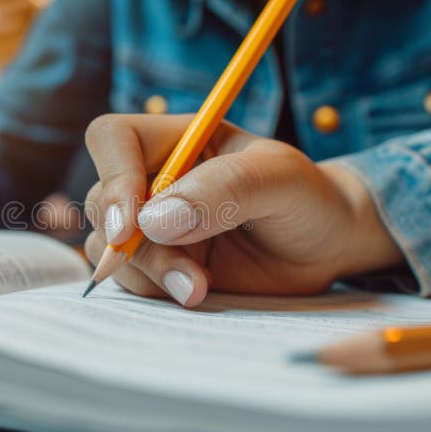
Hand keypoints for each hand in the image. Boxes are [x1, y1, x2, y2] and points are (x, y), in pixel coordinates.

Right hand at [84, 114, 403, 306]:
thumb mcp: (282, 180)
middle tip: (184, 271)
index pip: (114, 139)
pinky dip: (154, 291)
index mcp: (176, 140)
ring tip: (200, 287)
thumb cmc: (308, 199)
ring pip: (108, 246)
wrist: (327, 250)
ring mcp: (153, 227)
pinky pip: (129, 281)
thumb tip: (155, 221)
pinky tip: (197, 292)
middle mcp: (154, 180)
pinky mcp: (160, 266)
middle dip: (133, 242)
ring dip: (147, 272)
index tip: (133, 224)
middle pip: (103, 201)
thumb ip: (226, 189)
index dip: (114, 176)